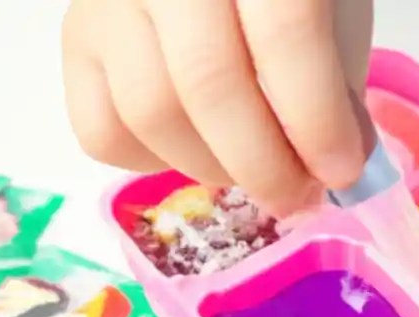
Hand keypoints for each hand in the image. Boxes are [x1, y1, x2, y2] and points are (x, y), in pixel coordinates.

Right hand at [61, 0, 374, 216]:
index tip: (343, 172)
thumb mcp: (331, 13)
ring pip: (149, 113)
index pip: (284, 34)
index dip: (317, 119)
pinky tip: (194, 150)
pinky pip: (102, 130)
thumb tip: (341, 169)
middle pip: (208, 82)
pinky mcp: (75, 37)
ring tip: (253, 172)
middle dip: (264, 164)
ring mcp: (109, 1)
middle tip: (298, 196)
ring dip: (212, 169)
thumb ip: (336, 86)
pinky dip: (153, 164)